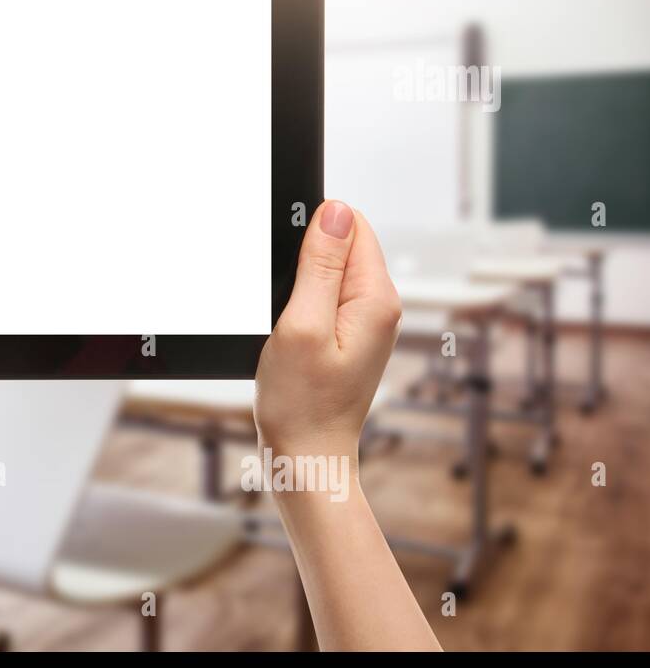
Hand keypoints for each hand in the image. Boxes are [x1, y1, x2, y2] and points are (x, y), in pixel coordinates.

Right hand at [254, 200, 401, 461]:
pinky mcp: (349, 336)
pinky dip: (301, 308)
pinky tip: (291, 337)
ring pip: (329, 272)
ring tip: (289, 327)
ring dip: (300, 287)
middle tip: (287, 308)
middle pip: (341, 245)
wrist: (306, 457)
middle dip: (304, 261)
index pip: (351, 224)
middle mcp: (380, 307)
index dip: (312, 232)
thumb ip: (319, 265)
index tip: (289, 269)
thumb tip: (335, 210)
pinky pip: (324, 298)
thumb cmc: (301, 403)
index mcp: (376, 298)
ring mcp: (367, 323)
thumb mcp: (300, 325)